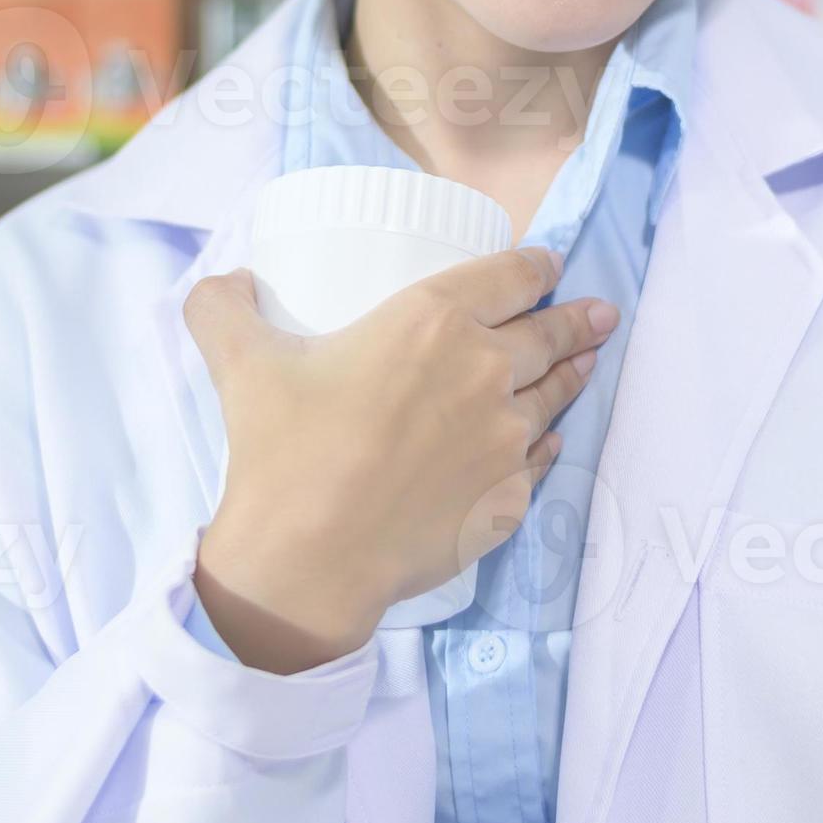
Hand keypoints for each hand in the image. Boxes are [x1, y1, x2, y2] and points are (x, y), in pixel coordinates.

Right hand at [182, 244, 616, 673]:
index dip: (537, 265)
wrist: (308, 558)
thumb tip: (226, 282)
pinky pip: (541, 460)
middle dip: (577, 319)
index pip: (510, 276)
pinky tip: (552, 440)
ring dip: (575, 373)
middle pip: (547, 334)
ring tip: (590, 361)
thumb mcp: (240, 361)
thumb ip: (224, 308)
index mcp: (434, 320)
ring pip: (555, 395)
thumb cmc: (282, 452)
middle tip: (598, 314)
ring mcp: (504, 439)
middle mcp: (485, 371)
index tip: (549, 264)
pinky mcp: (508, 498)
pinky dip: (549, 443)